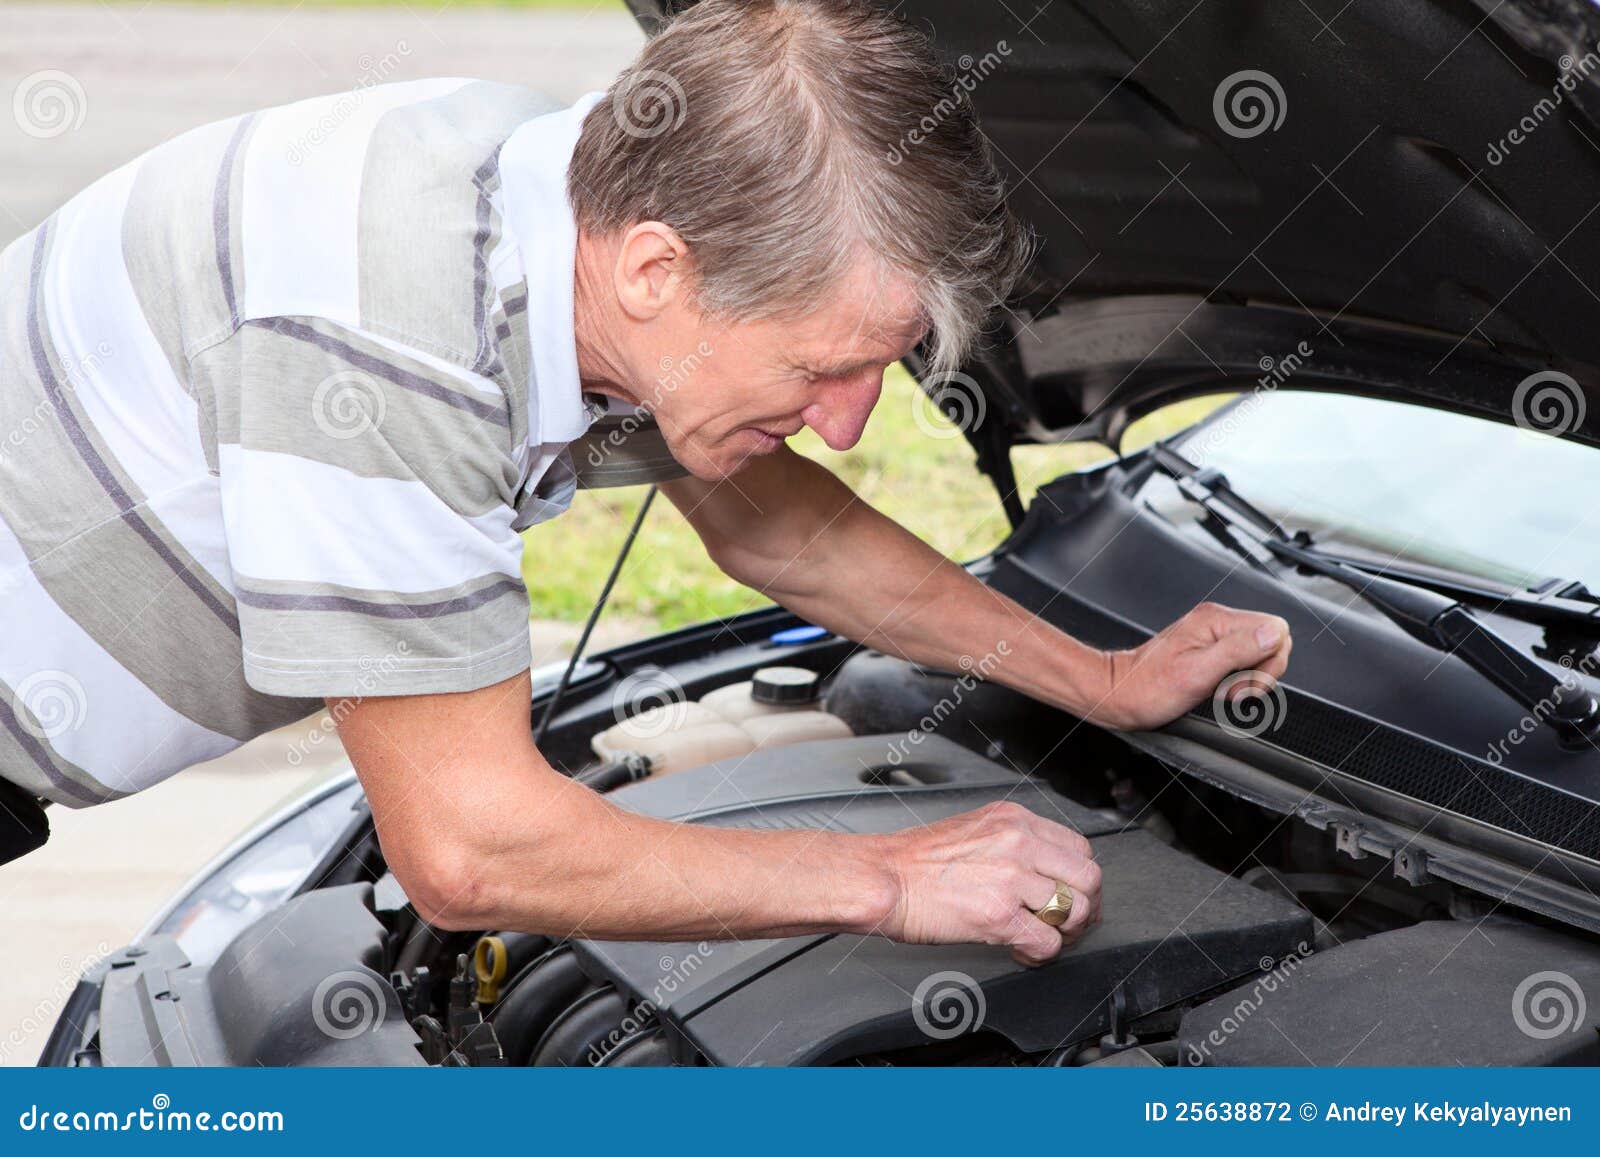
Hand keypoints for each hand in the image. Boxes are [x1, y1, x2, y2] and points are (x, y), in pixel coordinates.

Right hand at [880, 801, 1101, 966]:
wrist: (883, 877)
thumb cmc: (915, 859)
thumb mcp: (974, 829)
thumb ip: (1013, 843)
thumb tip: (1041, 871)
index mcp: (1014, 820)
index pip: (1078, 847)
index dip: (1078, 878)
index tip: (1071, 894)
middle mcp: (1019, 842)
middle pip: (1088, 877)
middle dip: (1085, 906)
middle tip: (1069, 923)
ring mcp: (1012, 878)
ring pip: (1075, 910)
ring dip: (1065, 932)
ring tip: (1044, 937)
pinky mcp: (999, 915)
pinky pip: (1047, 942)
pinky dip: (1040, 954)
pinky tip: (1021, 951)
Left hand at [1092, 601, 1291, 731]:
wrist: (1119, 695)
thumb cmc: (1148, 687)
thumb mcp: (1197, 672)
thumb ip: (1238, 650)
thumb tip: (1273, 634)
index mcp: (1217, 620)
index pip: (1276, 629)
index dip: (1269, 661)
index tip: (1241, 682)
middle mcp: (1217, 623)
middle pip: (1271, 643)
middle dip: (1259, 674)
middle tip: (1228, 691)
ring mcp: (1213, 636)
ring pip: (1258, 656)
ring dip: (1246, 681)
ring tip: (1218, 692)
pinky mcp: (1209, 651)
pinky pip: (1241, 664)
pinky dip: (1235, 682)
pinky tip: (1215, 690)